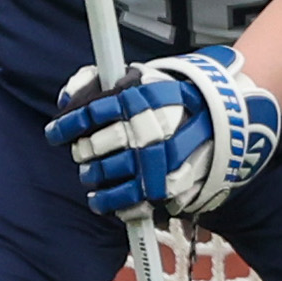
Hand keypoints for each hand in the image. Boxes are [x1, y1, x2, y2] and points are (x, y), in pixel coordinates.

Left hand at [44, 46, 281, 218]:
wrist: (225, 118)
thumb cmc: (173, 97)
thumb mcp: (142, 78)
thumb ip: (98, 81)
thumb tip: (65, 98)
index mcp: (139, 99)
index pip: (91, 113)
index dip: (67, 124)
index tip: (56, 132)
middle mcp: (148, 130)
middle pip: (95, 147)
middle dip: (83, 152)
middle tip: (82, 153)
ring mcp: (158, 160)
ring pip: (108, 175)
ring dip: (93, 177)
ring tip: (91, 176)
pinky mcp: (168, 186)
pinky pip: (130, 200)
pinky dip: (111, 203)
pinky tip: (102, 199)